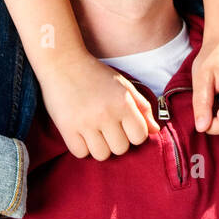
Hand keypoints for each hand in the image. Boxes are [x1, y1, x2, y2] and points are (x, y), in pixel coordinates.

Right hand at [40, 52, 159, 159]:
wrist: (63, 62)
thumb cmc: (96, 74)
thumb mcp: (124, 86)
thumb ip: (142, 108)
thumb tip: (155, 130)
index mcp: (123, 102)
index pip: (140, 137)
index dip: (134, 134)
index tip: (126, 126)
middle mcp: (106, 114)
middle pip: (121, 149)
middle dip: (117, 141)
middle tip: (108, 127)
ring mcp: (85, 122)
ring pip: (102, 155)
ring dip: (100, 147)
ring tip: (95, 132)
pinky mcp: (67, 128)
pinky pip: (80, 153)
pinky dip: (82, 147)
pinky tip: (81, 134)